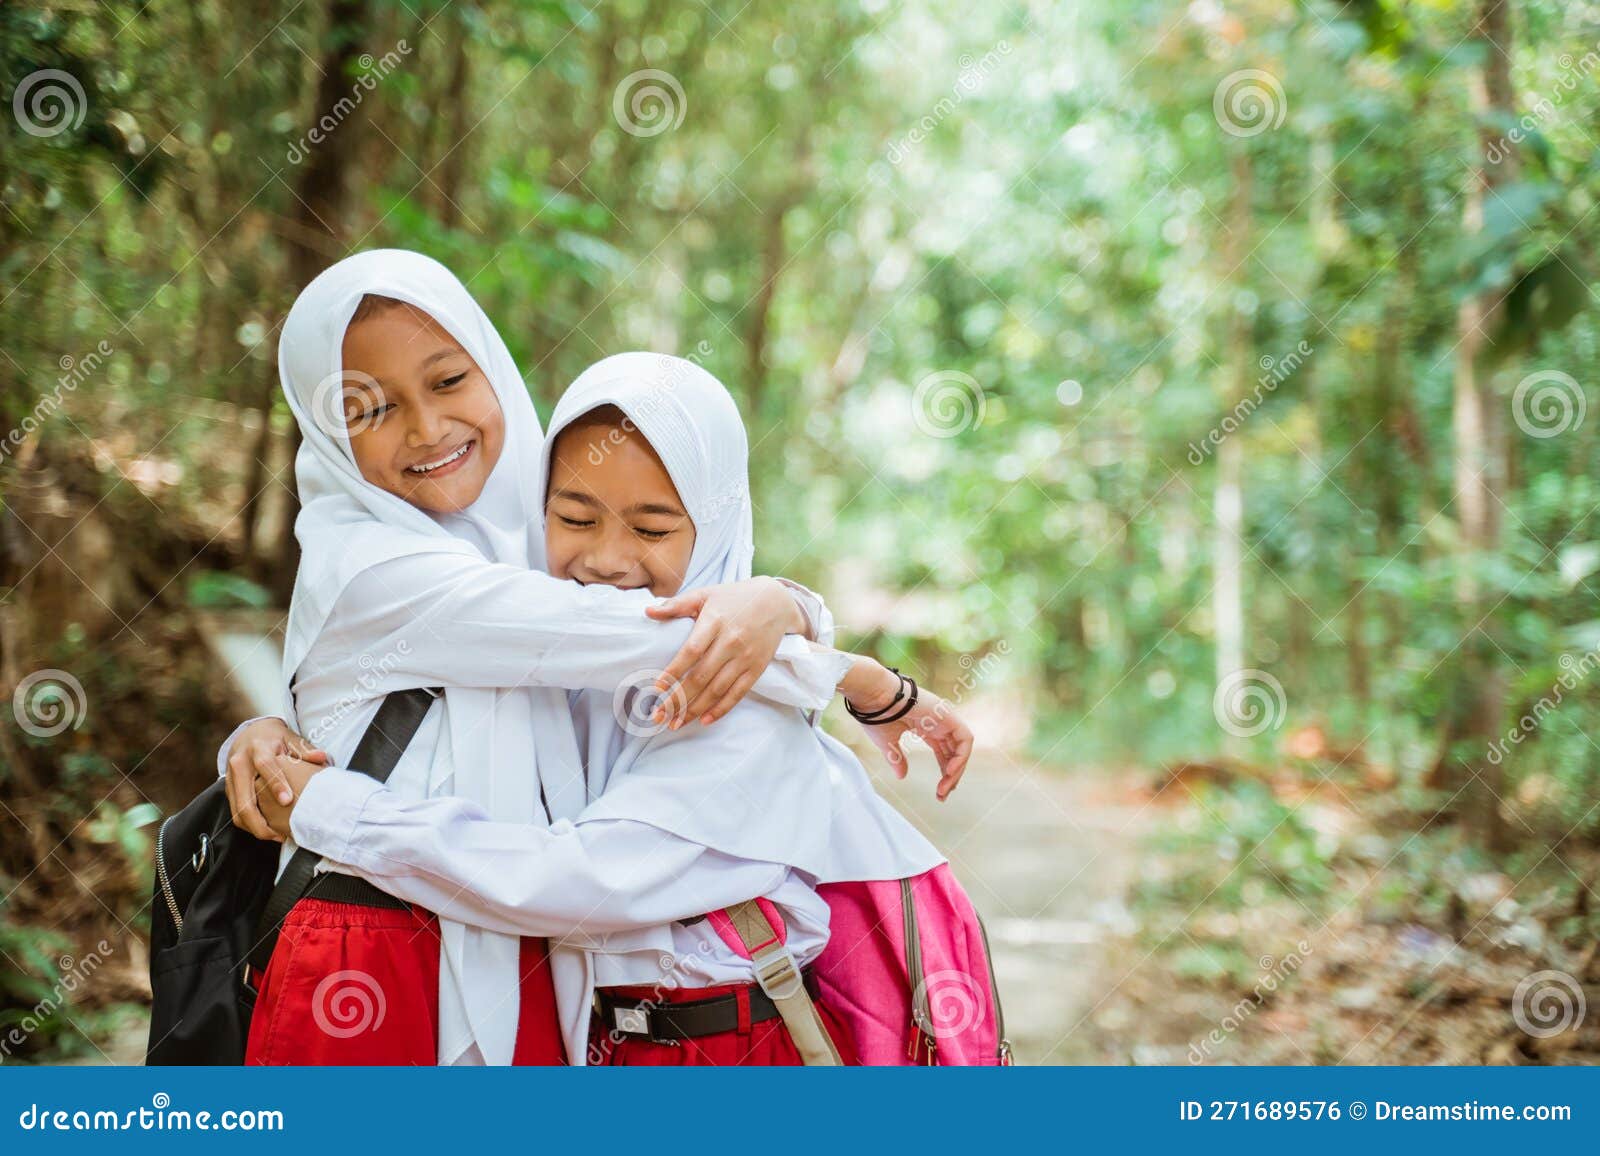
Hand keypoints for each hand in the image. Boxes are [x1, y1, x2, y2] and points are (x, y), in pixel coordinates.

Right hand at [224, 718, 328, 841]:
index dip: (275, 783)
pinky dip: (249, 825)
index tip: (288, 800)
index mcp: (257, 748)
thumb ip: (305, 749)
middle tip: (281, 834)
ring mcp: (230, 778)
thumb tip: (321, 757)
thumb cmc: (275, 738)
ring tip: (277, 836)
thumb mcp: (290, 738)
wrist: (250, 734)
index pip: (265, 766)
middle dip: (260, 821)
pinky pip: (235, 813)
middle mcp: (239, 764)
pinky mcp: (229, 789)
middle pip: (244, 799)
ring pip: (237, 811)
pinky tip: (267, 830)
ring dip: (255, 828)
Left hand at [645, 577, 805, 725]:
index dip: (674, 671)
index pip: (691, 651)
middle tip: (659, 715)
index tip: (657, 687)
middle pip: (701, 676)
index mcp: (715, 621)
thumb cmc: (735, 597)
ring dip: (695, 709)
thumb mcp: (706, 594)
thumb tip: (648, 611)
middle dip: (678, 699)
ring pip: (717, 690)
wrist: (777, 601)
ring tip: (675, 723)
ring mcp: (746, 657)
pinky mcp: (757, 669)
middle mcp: (731, 641)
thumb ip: (677, 604)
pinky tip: (704, 720)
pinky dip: (721, 709)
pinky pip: (738, 693)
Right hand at [850, 677, 973, 801]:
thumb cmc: (876, 715)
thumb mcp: (888, 743)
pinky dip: (961, 756)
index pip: (942, 753)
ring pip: (962, 748)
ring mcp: (944, 718)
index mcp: (925, 727)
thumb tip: (902, 776)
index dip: (943, 773)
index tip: (939, 793)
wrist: (873, 696)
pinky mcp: (948, 715)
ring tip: (946, 788)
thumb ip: (897, 758)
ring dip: (956, 770)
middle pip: (953, 753)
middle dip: (951, 776)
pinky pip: (965, 738)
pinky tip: (950, 772)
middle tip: (942, 796)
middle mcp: (938, 723)